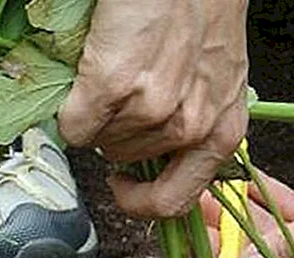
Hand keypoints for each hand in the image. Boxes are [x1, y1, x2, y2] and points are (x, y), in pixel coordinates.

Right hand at [58, 0, 248, 218]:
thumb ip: (195, 129)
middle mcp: (191, 129)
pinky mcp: (116, 84)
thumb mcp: (219, 88)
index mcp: (221, 135)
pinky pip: (75, 127)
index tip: (127, 188)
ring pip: (103, 145)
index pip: (175, 203)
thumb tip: (152, 159)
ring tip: (115, 79)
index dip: (142, 203)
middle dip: (118, 139)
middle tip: (121, 104)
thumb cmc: (207, 14)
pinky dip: (72, 113)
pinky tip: (88, 84)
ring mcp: (153, 109)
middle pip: (129, 164)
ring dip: (99, 119)